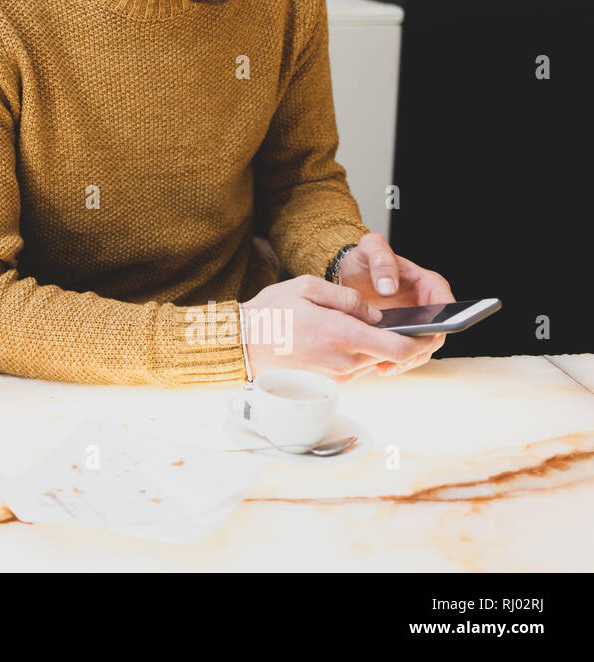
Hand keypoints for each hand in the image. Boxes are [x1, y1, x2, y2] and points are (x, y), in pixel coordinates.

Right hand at [241, 274, 443, 382]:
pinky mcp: (329, 382)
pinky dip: (358, 352)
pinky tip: (342, 337)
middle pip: (390, 355)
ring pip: (373, 360)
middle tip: (396, 321)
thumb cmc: (271, 314)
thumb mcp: (307, 287)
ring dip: (375, 345)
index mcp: (342, 335)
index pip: (399, 348)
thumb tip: (374, 313)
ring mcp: (337, 376)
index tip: (429, 330)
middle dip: (398, 339)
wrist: (241, 344)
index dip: (421, 341)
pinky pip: (356, 366)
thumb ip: (347, 298)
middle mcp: (344, 361)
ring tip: (362, 325)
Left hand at [336, 233, 450, 375]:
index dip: (441, 322)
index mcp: (428, 284)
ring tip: (386, 366)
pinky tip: (379, 366)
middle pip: (436, 334)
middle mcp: (427, 305)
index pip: (446, 306)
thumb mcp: (370, 248)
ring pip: (421, 348)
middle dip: (420, 348)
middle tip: (400, 356)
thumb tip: (389, 288)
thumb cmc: (363, 258)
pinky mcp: (401, 333)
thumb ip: (381, 261)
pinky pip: (404, 351)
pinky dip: (396, 360)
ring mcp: (415, 322)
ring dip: (407, 359)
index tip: (425, 334)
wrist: (346, 272)